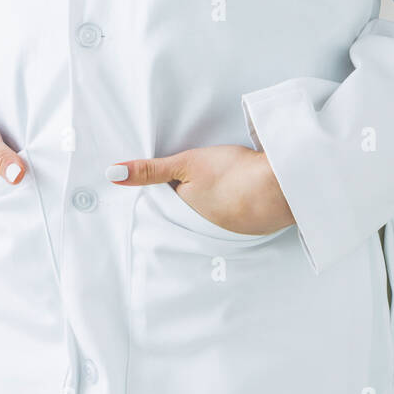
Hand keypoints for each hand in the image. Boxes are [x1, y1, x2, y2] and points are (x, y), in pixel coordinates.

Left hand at [106, 145, 294, 234]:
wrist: (282, 187)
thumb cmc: (233, 174)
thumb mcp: (186, 163)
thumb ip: (150, 170)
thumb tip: (112, 174)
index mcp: (185, 213)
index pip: (169, 202)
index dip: (169, 188)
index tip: (169, 180)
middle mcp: (204, 229)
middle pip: (190, 210)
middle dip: (190, 199)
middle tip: (197, 181)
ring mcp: (230, 231)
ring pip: (213, 214)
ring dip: (214, 203)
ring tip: (218, 187)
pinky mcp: (252, 227)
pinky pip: (236, 217)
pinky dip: (235, 207)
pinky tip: (241, 195)